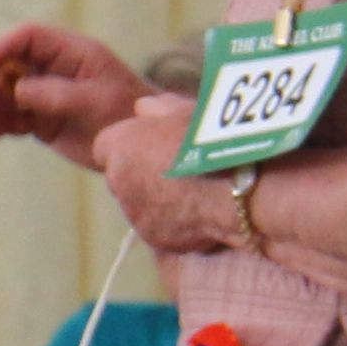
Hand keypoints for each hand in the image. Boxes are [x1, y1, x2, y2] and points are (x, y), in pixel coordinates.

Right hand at [0, 22, 143, 155]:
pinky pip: (9, 120)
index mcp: (70, 52)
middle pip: (7, 67)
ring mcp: (44, 94)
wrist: (143, 144)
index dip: (0, 48)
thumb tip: (16, 89)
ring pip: (3, 96)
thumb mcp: (93, 101)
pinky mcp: (40, 120)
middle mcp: (53, 69)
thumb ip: (54, 93)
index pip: (27, 38)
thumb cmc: (127, 114)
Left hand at [89, 98, 220, 256]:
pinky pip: (160, 226)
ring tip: (196, 189)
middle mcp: (118, 182)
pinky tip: (202, 210)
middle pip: (122, 177)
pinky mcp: (155, 238)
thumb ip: (160, 108)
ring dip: (159, 198)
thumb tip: (143, 108)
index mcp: (119, 146)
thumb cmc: (214, 143)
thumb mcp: (189, 111)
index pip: (107, 145)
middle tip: (179, 166)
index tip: (154, 143)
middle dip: (143, 173)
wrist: (239, 190)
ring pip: (140, 204)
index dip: (131, 144)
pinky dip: (175, 221)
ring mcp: (135, 214)